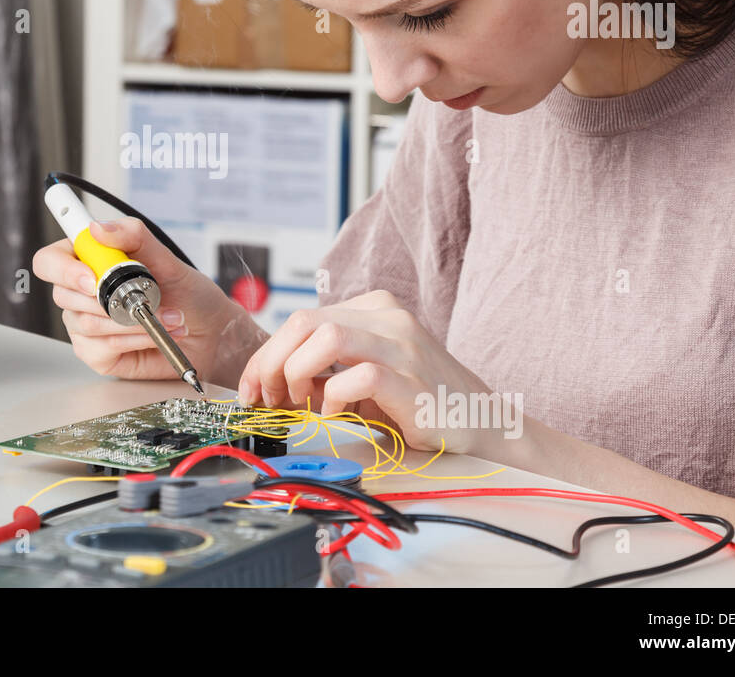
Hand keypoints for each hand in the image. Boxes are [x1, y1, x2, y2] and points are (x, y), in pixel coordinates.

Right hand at [32, 217, 244, 382]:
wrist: (209, 332)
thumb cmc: (187, 293)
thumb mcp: (167, 258)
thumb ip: (134, 236)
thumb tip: (98, 228)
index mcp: (89, 260)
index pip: (50, 260)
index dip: (63, 269)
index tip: (92, 278)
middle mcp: (81, 292)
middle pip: (62, 294)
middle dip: (109, 299)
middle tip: (148, 296)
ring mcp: (85, 324)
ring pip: (85, 323)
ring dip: (130, 320)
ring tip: (163, 316)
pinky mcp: (96, 353)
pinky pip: (100, 347)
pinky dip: (132, 340)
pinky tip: (152, 335)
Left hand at [237, 290, 509, 457]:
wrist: (482, 425)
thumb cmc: (416, 402)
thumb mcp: (364, 374)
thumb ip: (324, 366)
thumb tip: (271, 380)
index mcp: (373, 308)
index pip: (301, 319)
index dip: (265, 354)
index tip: (252, 389)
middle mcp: (387, 317)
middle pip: (304, 322)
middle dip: (270, 362)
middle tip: (266, 398)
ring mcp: (402, 345)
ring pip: (326, 337)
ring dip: (297, 373)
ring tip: (301, 403)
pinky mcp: (413, 379)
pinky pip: (358, 376)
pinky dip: (334, 397)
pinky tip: (338, 415)